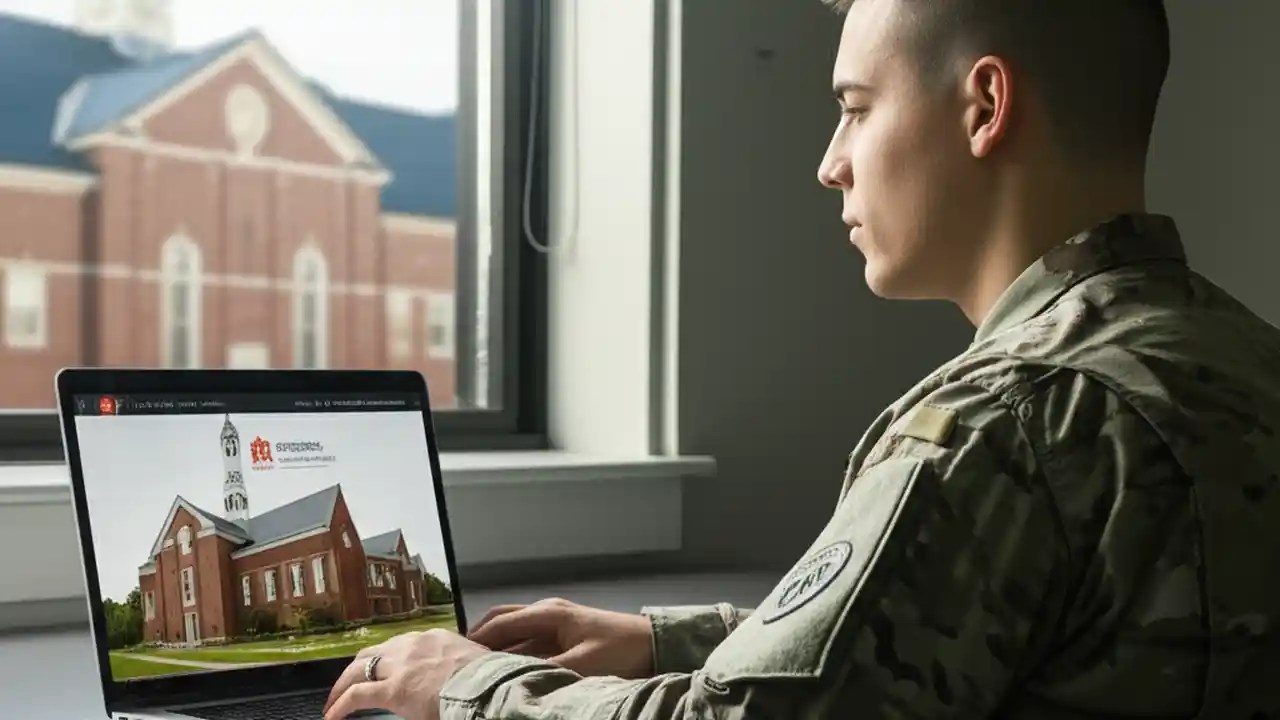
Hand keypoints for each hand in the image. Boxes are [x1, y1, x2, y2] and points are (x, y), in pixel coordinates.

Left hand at [323, 629, 487, 719]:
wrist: (487, 686)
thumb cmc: (489, 679)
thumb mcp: (473, 662)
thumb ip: (460, 666)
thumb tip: (461, 677)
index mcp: (435, 638)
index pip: (403, 645)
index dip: (389, 658)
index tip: (385, 669)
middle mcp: (413, 645)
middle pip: (374, 652)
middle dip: (359, 667)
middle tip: (351, 682)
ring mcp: (400, 666)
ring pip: (358, 669)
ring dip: (343, 684)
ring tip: (335, 699)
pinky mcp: (392, 689)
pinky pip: (356, 696)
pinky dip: (340, 705)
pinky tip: (332, 716)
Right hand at [468, 597, 654, 678]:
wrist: (653, 645)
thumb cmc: (620, 650)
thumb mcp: (583, 664)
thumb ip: (546, 671)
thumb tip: (514, 680)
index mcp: (548, 614)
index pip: (500, 624)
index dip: (475, 640)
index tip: (453, 656)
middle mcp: (547, 613)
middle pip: (501, 621)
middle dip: (478, 638)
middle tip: (456, 658)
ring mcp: (554, 623)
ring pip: (513, 632)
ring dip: (494, 646)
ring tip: (474, 666)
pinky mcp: (563, 636)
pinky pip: (527, 642)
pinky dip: (511, 652)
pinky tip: (505, 670)